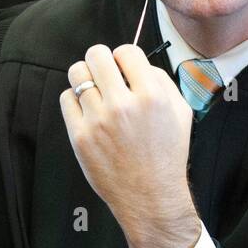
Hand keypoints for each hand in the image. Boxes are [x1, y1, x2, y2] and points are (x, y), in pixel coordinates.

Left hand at [59, 43, 200, 247]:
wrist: (150, 196)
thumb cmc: (166, 154)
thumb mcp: (181, 112)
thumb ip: (162, 81)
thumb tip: (137, 64)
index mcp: (151, 96)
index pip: (126, 51)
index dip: (124, 57)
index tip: (124, 68)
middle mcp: (122, 105)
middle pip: (96, 55)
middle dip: (100, 60)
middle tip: (104, 73)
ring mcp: (98, 121)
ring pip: (76, 74)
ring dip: (85, 76)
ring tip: (93, 88)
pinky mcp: (80, 136)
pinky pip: (66, 99)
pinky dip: (75, 99)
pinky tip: (87, 110)